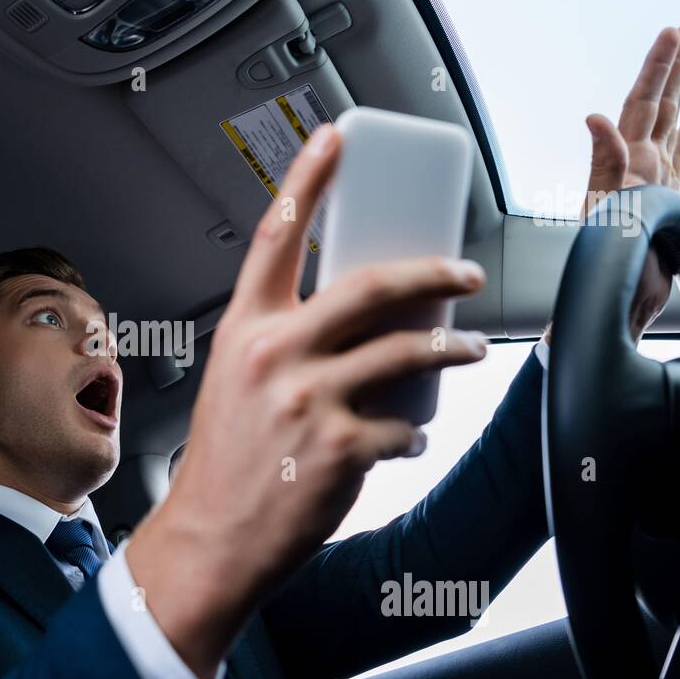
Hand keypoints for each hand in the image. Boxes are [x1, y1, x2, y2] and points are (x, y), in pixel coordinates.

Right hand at [125, 124, 487, 678]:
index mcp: (245, 330)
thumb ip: (280, 344)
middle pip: (371, 285)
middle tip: (463, 272)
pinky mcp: (341, 448)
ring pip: (407, 351)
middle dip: (433, 271)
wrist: (210, 539)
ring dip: (451, 349)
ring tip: (469, 350)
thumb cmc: (222, 463)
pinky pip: (403, 426)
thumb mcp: (233, 382)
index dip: (309, 178)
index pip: (278, 234)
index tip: (337, 140)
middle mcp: (275, 355)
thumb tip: (348, 325)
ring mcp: (309, 400)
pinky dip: (413, 432)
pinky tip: (407, 438)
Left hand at [547, 27, 679, 344]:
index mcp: (623, 161)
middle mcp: (636, 165)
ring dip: (678, 90)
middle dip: (668, 67)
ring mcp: (652, 179)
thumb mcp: (607, 206)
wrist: (619, 301)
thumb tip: (595, 117)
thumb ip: (604, 160)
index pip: (641, 104)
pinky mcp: (666, 198)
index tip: (670, 35)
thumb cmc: (608, 262)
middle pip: (654, 105)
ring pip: (668, 123)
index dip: (655, 69)